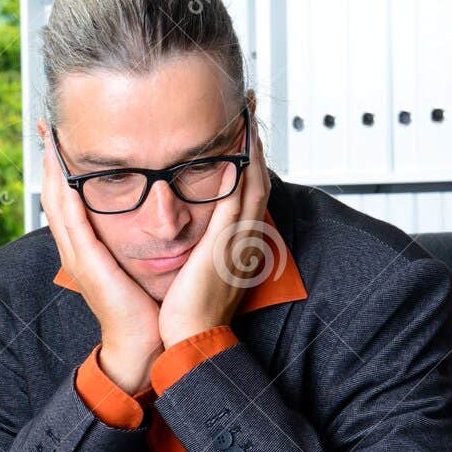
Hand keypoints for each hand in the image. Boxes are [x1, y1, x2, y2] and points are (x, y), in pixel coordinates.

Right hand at [40, 126, 161, 391]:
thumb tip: (162, 211)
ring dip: (51, 166)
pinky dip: (63, 192)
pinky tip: (62, 169)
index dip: (62, 166)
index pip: (69, 198)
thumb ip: (142, 238)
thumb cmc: (149, 308)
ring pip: (56, 201)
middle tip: (45, 123)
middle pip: (54, 193)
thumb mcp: (141, 264)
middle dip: (49, 157)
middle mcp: (78, 249)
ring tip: (48, 134)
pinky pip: (71, 220)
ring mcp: (78, 256)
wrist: (147, 345)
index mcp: (89, 248)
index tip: (61, 135)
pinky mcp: (87, 264)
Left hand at [158, 125, 272, 346]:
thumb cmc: (192, 316)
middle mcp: (245, 241)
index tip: (245, 135)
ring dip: (251, 149)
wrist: (193, 340)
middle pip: (259, 181)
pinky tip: (235, 152)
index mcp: (239, 247)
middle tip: (251, 111)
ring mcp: (238, 242)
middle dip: (256, 145)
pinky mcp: (223, 245)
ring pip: (252, 185)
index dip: (251, 162)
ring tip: (246, 118)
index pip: (250, 194)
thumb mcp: (201, 277)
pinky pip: (236, 201)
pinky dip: (240, 175)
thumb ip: (202, 252)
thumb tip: (195, 238)